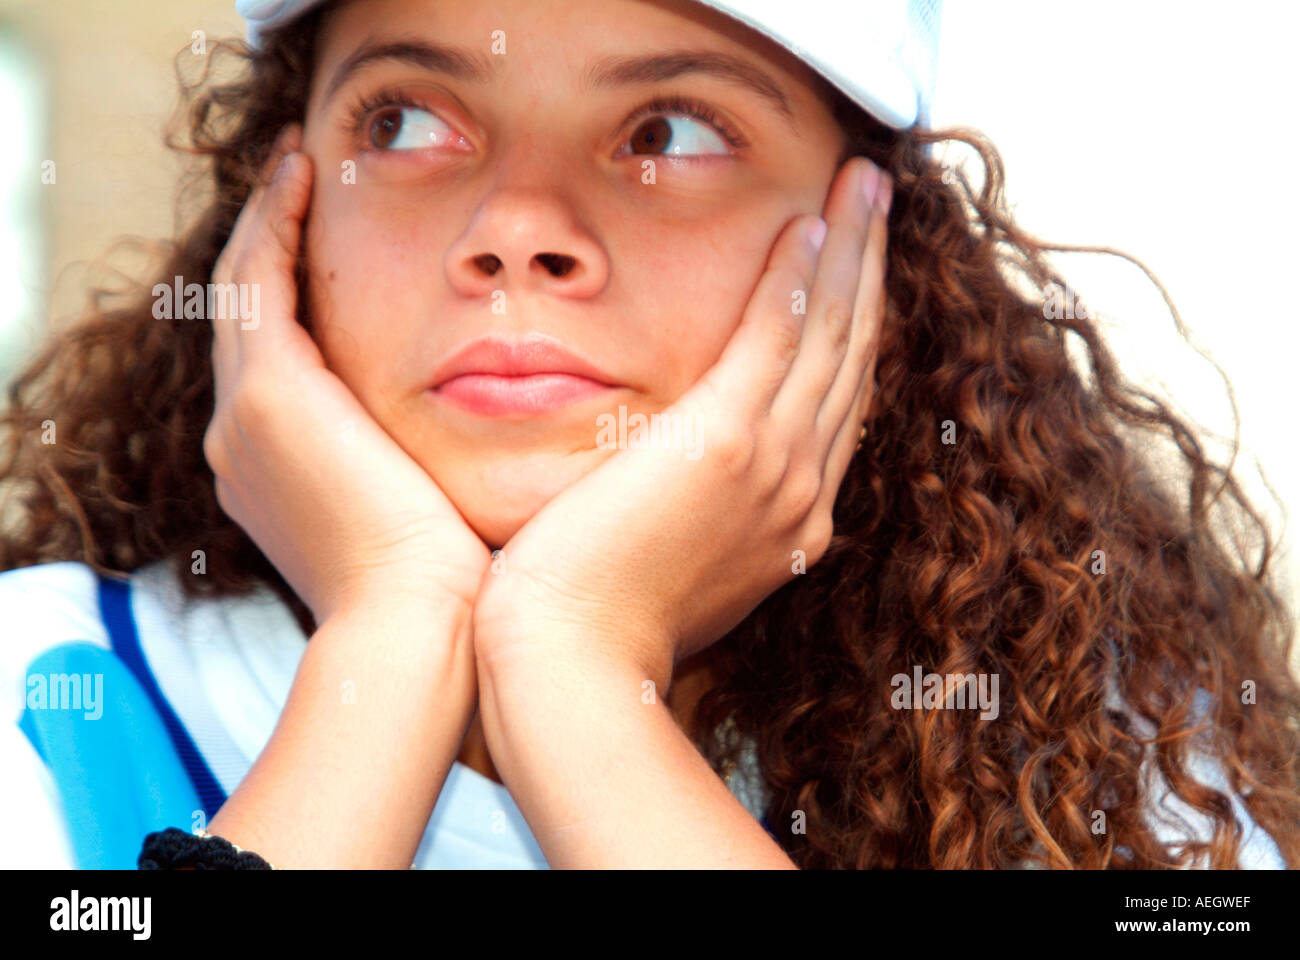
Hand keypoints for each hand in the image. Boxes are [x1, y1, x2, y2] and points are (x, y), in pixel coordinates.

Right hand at [203, 125, 491, 625]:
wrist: (418, 631)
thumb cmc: (449, 587)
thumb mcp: (429, 509)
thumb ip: (428, 462)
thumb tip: (489, 431)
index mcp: (277, 471)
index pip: (276, 358)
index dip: (292, 294)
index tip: (325, 242)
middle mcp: (240, 441)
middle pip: (250, 317)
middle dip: (273, 247)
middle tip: (299, 183)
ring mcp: (244, 418)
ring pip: (244, 290)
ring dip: (271, 221)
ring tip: (298, 166)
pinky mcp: (268, 397)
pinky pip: (258, 280)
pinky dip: (275, 223)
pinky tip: (303, 172)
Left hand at [473, 156, 892, 689]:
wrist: (572, 661)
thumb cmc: (600, 617)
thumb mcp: (674, 559)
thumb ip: (700, 511)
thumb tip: (684, 479)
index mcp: (792, 520)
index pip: (836, 403)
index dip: (853, 329)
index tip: (854, 270)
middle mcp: (803, 490)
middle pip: (853, 358)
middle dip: (870, 270)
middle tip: (877, 198)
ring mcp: (776, 467)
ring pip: (833, 335)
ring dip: (853, 250)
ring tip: (864, 182)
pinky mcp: (729, 441)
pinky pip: (781, 336)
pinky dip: (803, 276)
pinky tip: (812, 222)